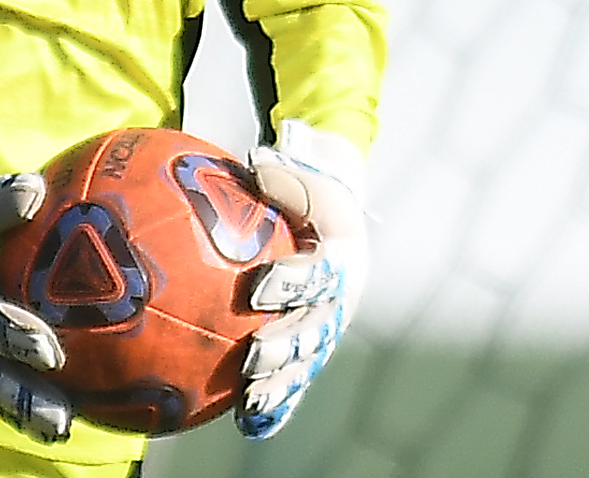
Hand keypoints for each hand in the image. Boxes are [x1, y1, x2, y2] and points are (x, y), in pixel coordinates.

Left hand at [236, 126, 367, 439]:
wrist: (336, 217)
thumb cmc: (307, 192)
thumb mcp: (297, 176)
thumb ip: (278, 177)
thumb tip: (253, 163)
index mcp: (341, 255)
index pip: (319, 271)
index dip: (292, 281)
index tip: (259, 288)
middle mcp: (340, 298)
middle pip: (315, 328)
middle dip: (286, 345)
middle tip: (253, 355)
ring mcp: (329, 327)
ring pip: (307, 362)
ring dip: (280, 383)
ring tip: (249, 401)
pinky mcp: (315, 348)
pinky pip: (296, 380)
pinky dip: (276, 404)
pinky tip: (248, 425)